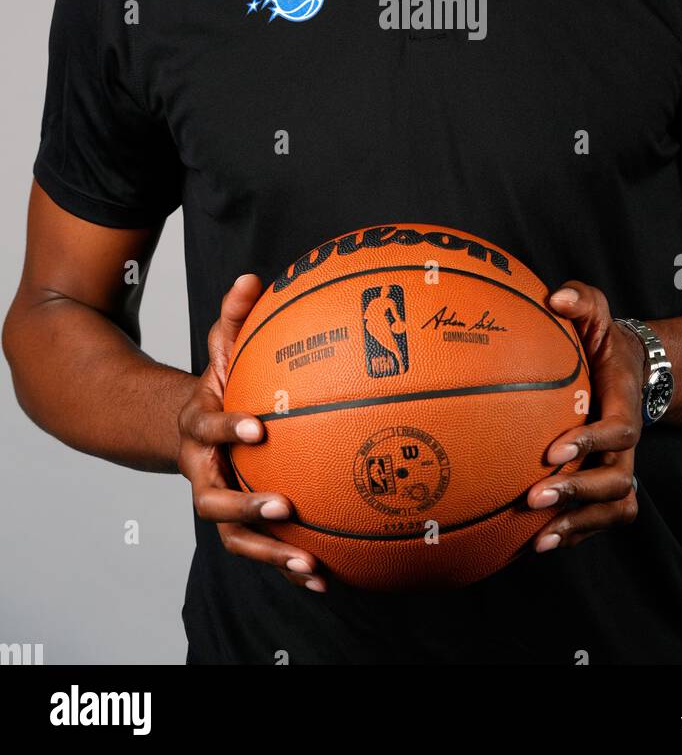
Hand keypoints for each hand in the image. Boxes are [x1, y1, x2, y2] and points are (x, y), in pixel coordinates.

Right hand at [177, 274, 325, 590]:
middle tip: (285, 505)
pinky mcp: (240, 525)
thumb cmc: (216, 385)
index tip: (259, 426)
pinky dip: (288, 565)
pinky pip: (261, 551)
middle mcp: (202, 472)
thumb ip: (233, 316)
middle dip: (247, 506)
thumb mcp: (220, 348)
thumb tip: (251, 276)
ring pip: (236, 539)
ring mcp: (219, 502)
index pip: (208, 427)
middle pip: (214, 500)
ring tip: (309, 562)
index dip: (228, 427)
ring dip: (271, 553)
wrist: (184, 431)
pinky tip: (325, 577)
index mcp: (198, 427)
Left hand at [527, 280, 644, 551]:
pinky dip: (574, 534)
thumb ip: (581, 299)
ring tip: (536, 540)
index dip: (592, 442)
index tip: (555, 451)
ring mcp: (618, 465)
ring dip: (577, 526)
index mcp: (624, 403)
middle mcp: (626, 442)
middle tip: (535, 498)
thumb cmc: (604, 340)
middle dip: (578, 494)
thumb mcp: (597, 312)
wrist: (632, 368)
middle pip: (617, 481)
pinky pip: (600, 519)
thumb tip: (556, 297)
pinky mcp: (605, 483)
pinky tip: (536, 543)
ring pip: (614, 508)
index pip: (619, 430)